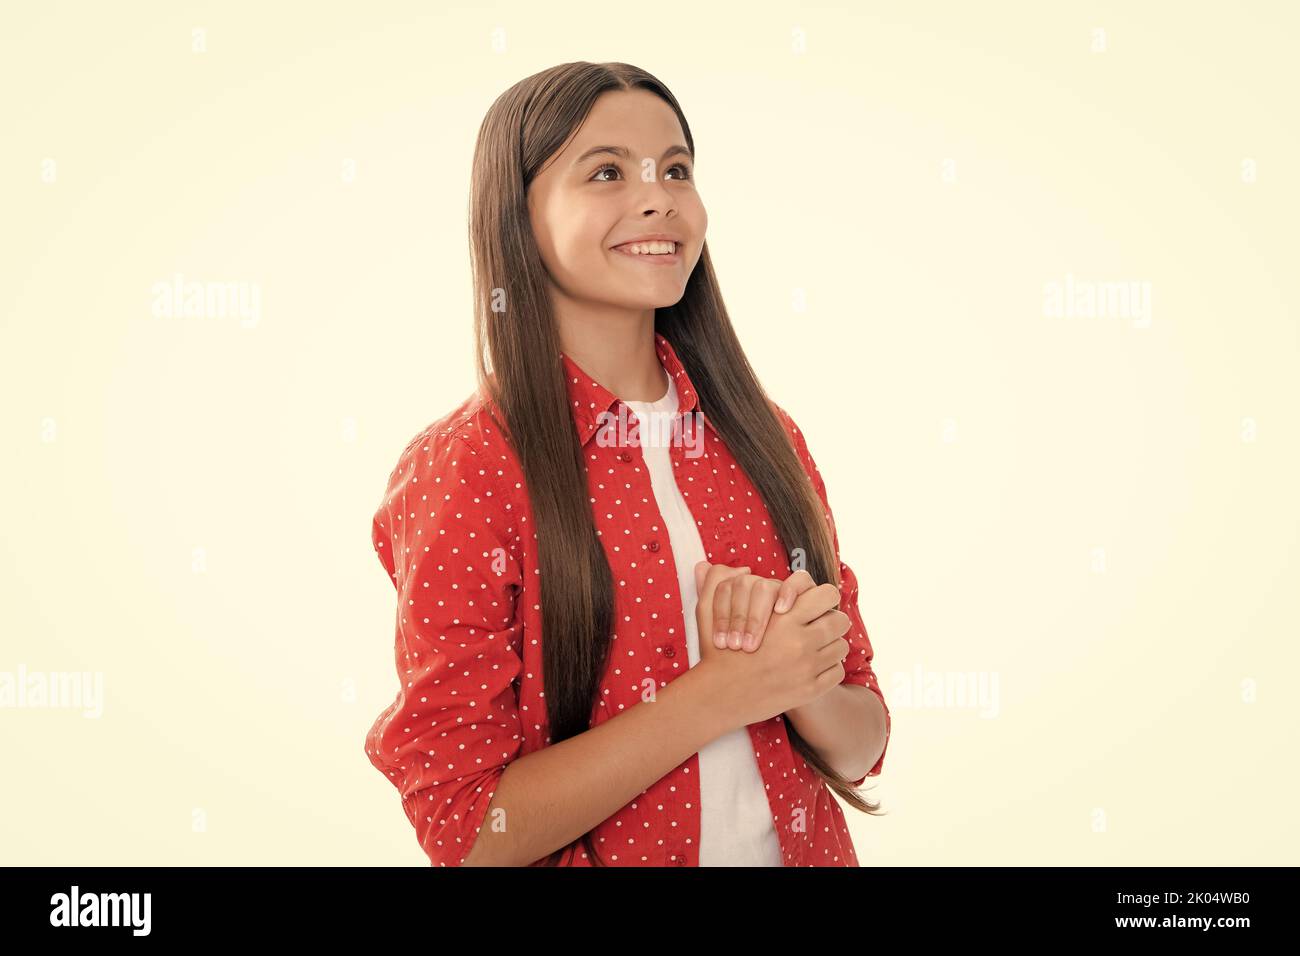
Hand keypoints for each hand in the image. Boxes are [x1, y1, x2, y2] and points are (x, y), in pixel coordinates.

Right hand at [693, 570, 852, 730]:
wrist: (718, 697)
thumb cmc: (716, 653)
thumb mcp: (709, 611)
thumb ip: (720, 582)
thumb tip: (741, 570)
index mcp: (782, 618)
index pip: (827, 595)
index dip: (824, 596)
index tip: (815, 603)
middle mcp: (799, 641)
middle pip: (840, 620)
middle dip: (831, 619)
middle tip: (820, 624)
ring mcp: (807, 668)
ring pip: (841, 647)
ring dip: (830, 644)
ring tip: (816, 646)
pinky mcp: (810, 690)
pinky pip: (836, 672)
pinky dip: (828, 668)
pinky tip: (813, 666)